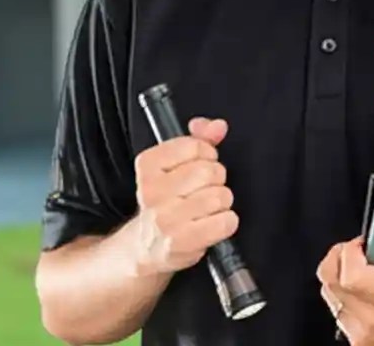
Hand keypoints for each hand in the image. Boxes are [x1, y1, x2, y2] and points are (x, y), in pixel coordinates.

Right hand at [129, 117, 237, 276]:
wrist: (146, 246)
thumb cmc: (165, 201)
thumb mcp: (174, 165)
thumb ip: (199, 138)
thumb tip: (218, 126)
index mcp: (148, 165)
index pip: (195, 146)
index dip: (207, 155)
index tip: (199, 166)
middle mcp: (152, 191)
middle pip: (210, 171)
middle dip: (216, 180)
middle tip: (204, 191)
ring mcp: (166, 218)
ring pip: (220, 196)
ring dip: (222, 203)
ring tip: (206, 210)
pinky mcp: (181, 241)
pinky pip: (225, 222)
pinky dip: (226, 223)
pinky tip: (211, 224)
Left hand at [318, 216, 373, 344]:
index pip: (350, 274)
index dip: (348, 252)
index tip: (363, 243)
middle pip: (331, 283)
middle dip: (338, 259)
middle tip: (357, 251)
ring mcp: (366, 337)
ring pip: (332, 299)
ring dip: (340, 280)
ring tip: (363, 271)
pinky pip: (341, 317)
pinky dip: (346, 301)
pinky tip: (368, 295)